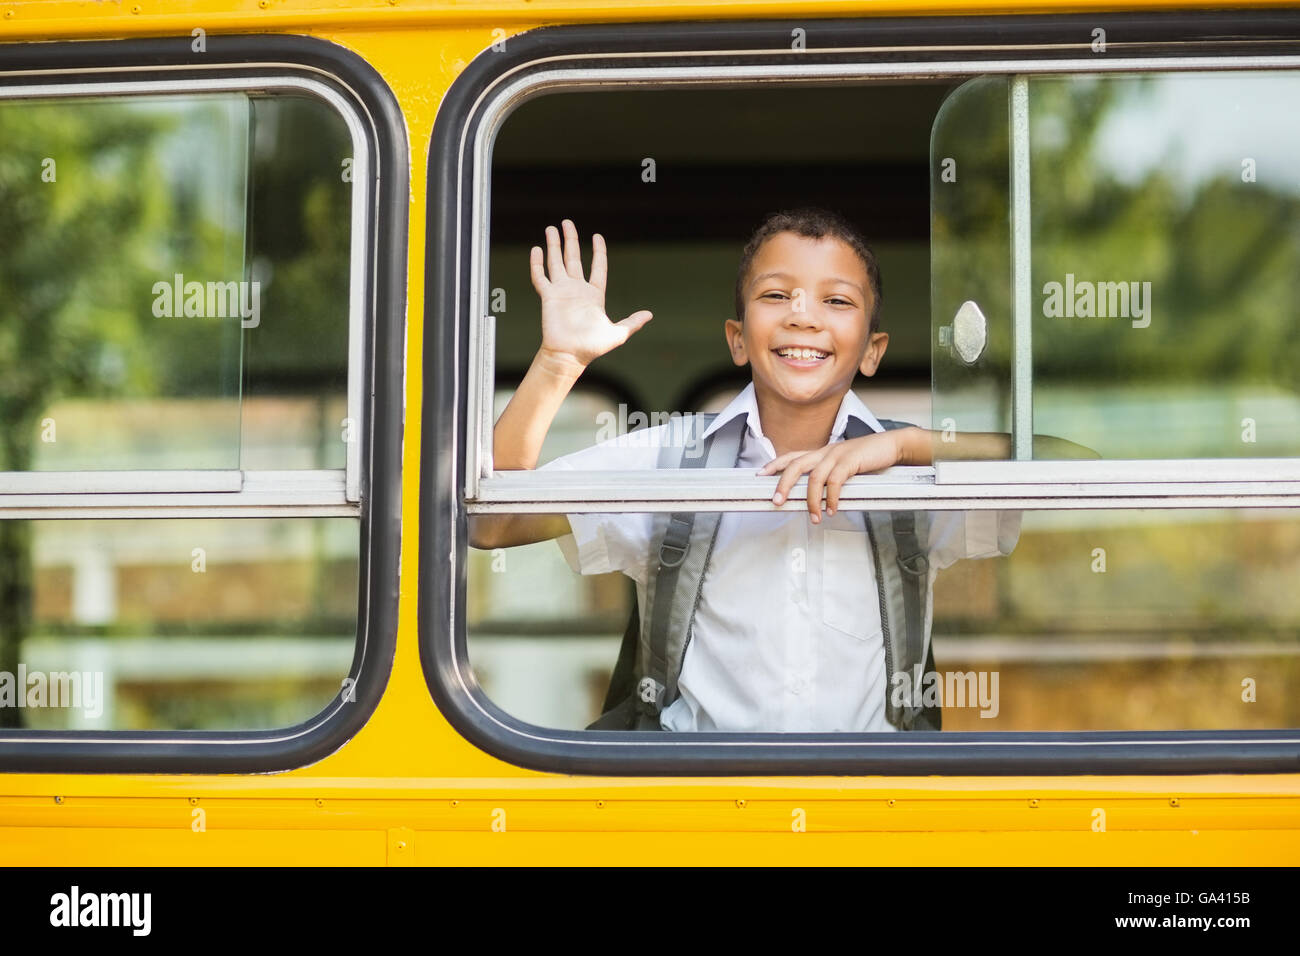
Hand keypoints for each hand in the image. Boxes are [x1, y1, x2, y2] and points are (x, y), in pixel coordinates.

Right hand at [530, 219, 652, 370]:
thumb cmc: (592, 347)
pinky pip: (541, 276)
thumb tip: (649, 315)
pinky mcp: (548, 297)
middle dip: (570, 239)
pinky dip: (537, 263)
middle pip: (573, 258)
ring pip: (556, 262)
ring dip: (554, 245)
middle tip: (566, 222)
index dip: (599, 251)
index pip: (598, 267)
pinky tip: (536, 249)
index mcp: (594, 295)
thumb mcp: (618, 333)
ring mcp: (561, 292)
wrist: (569, 356)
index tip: (597, 237)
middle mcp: (577, 290)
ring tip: (551, 228)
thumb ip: (632, 322)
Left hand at [757, 432, 904, 521]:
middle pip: (795, 465)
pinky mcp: (850, 461)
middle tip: (776, 501)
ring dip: (811, 500)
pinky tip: (832, 510)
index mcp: (822, 452)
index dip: (775, 464)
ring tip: (814, 517)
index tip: (760, 474)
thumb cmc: (869, 457)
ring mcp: (837, 455)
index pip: (793, 456)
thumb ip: (830, 475)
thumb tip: (819, 495)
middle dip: (782, 484)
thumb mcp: (844, 464)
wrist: (892, 446)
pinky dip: (832, 498)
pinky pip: (835, 481)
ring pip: (814, 477)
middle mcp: (826, 452)